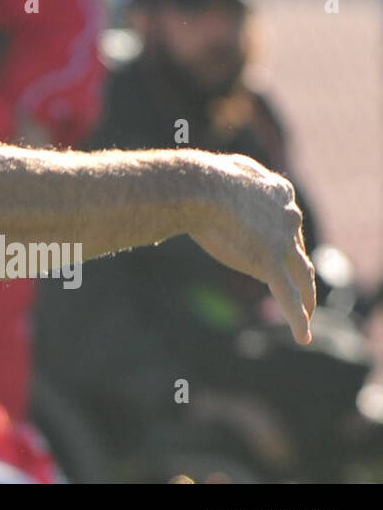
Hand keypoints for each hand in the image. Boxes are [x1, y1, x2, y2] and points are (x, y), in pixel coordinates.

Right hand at [190, 153, 315, 344]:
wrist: (200, 187)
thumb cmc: (201, 176)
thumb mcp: (223, 171)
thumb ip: (233, 183)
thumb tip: (218, 192)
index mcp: (278, 192)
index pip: (285, 219)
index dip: (280, 234)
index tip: (274, 244)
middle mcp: (288, 217)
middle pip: (297, 249)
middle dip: (297, 267)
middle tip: (297, 282)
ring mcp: (282, 242)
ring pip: (302, 276)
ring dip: (307, 296)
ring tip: (308, 313)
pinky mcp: (269, 263)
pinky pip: (287, 297)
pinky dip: (297, 319)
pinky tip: (302, 337)